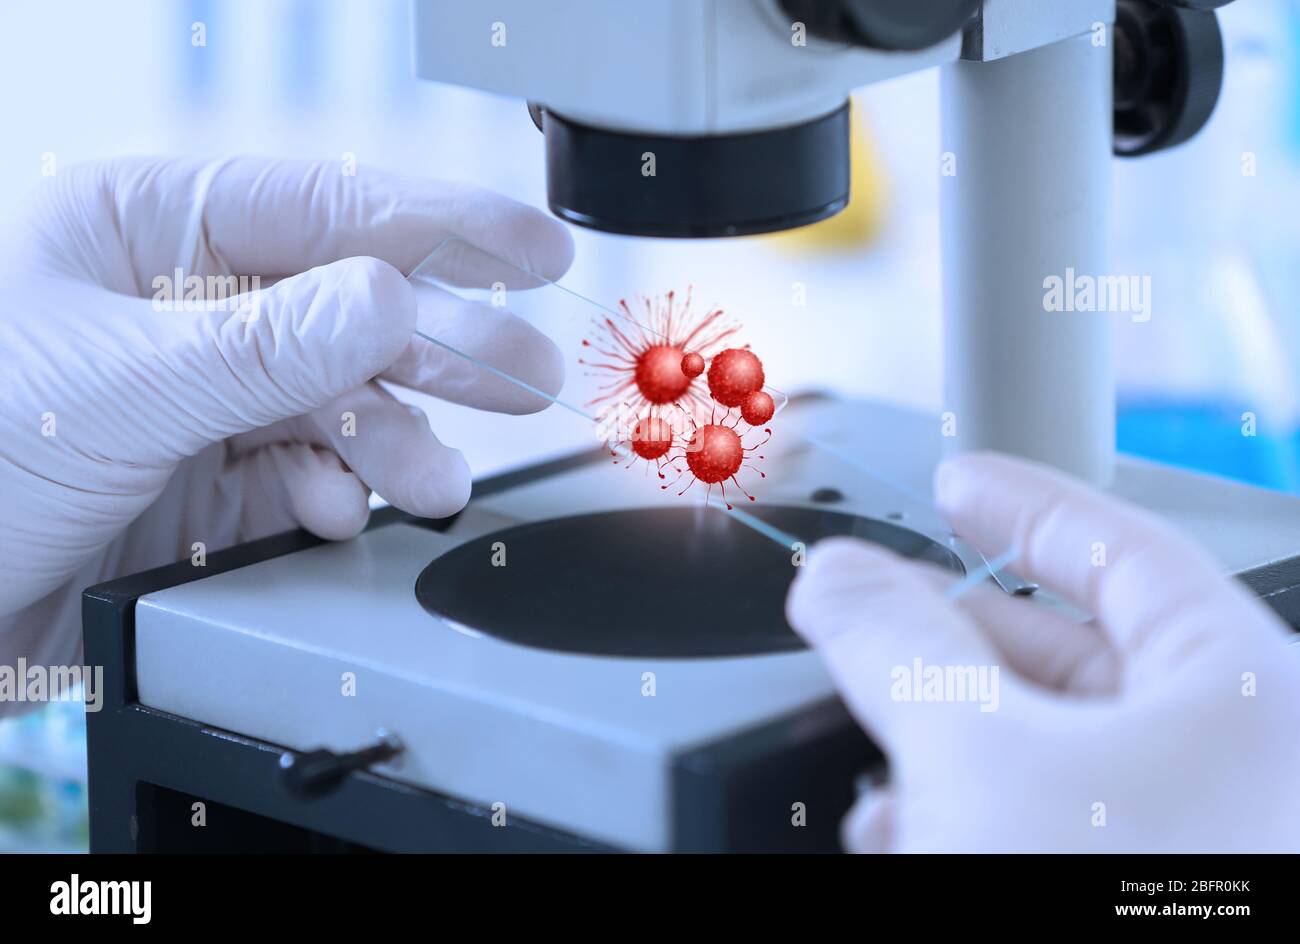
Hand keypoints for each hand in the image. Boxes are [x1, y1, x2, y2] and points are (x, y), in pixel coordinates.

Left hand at [0, 156, 571, 671]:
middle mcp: (181, 306)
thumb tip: (391, 297)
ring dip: (394, 443)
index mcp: (145, 231)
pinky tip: (334, 513)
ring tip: (435, 483)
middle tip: (526, 376)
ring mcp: (198, 394)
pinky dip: (335, 494)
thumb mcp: (113, 390)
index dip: (440, 225)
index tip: (531, 249)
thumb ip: (263, 348)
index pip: (324, 208)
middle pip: (349, 307)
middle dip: (442, 345)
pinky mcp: (206, 477)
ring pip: (339, 401)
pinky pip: (306, 472)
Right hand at [786, 452, 1299, 851]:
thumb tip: (833, 575)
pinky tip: (911, 840)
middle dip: (949, 648)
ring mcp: (1203, 844)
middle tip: (863, 623)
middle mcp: (1242, 763)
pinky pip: (1052, 828)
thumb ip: (896, 643)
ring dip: (942, 751)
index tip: (956, 482)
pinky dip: (970, 819)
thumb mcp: (979, 761)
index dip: (1020, 505)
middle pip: (1070, 658)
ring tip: (878, 774)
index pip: (1118, 548)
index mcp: (1246, 690)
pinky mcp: (1157, 897)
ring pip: (1050, 756)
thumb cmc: (1137, 914)